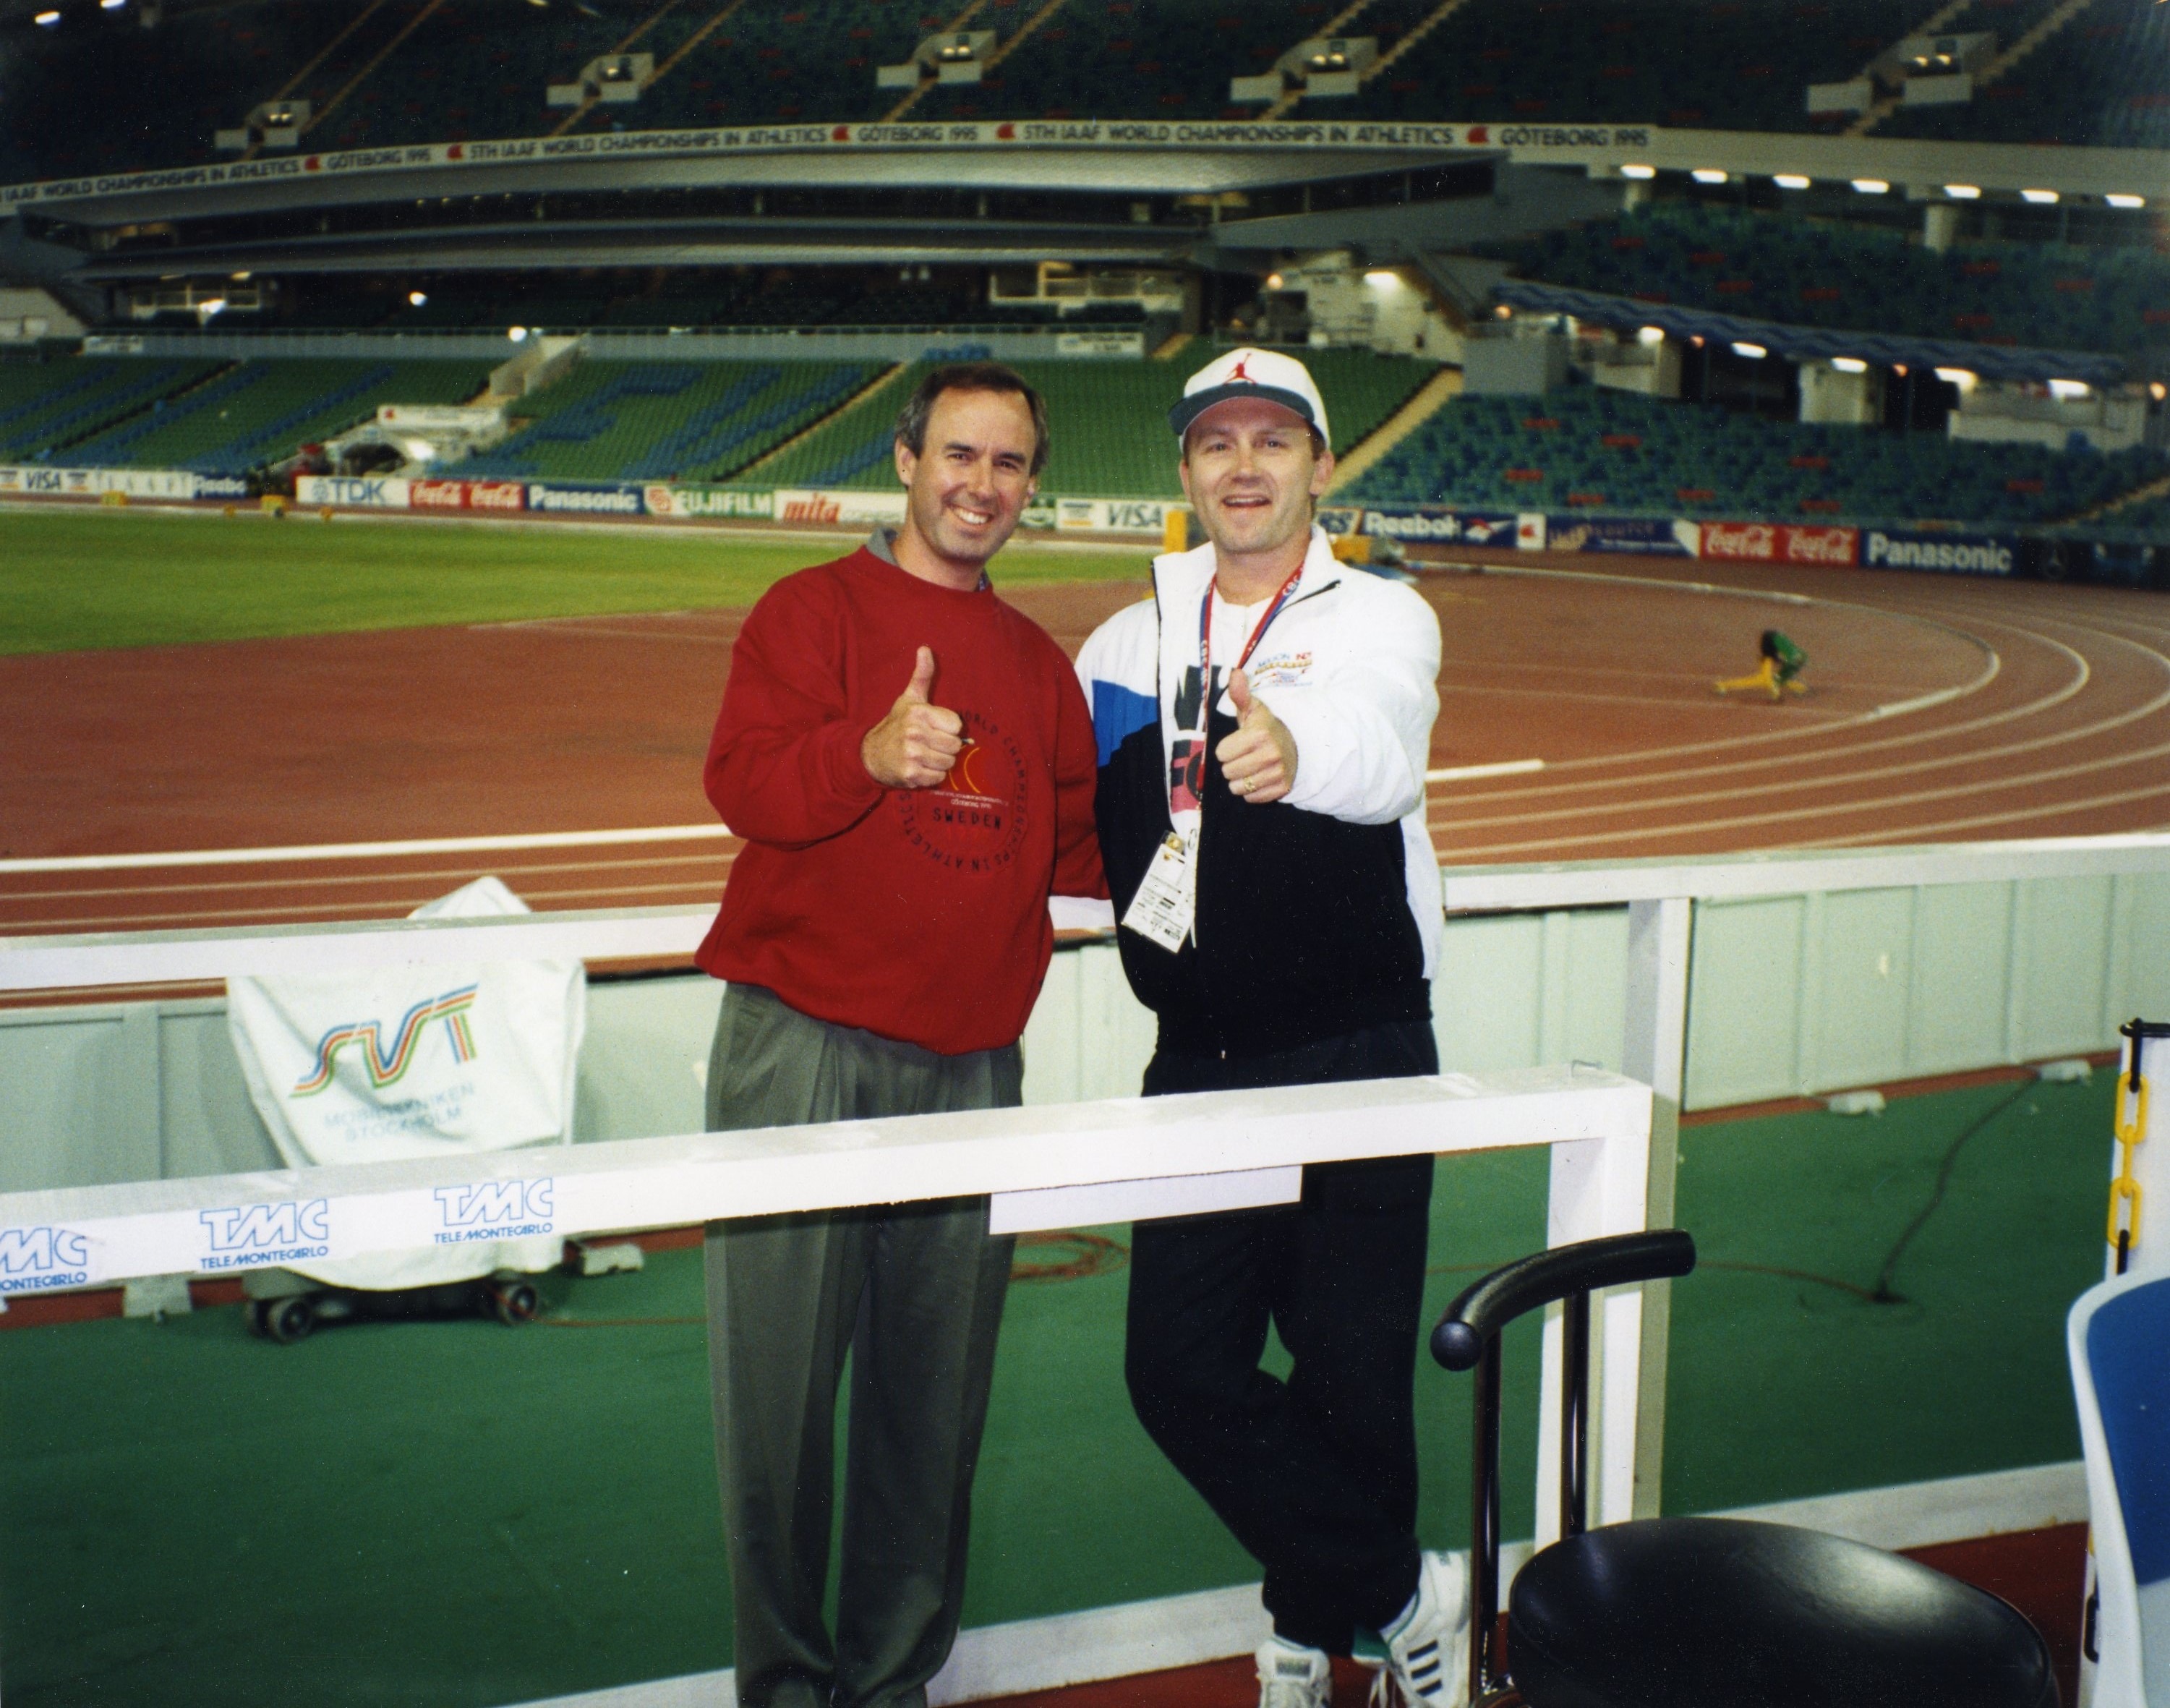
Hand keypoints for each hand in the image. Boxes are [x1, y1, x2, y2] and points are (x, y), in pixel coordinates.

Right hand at [862, 646, 963, 788]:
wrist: (869, 754)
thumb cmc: (896, 724)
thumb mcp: (909, 698)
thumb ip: (922, 675)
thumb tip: (925, 648)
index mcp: (919, 712)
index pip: (957, 725)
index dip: (947, 729)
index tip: (933, 728)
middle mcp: (915, 732)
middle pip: (955, 746)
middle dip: (945, 747)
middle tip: (929, 743)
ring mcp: (912, 754)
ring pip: (948, 763)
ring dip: (939, 762)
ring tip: (924, 755)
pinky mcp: (910, 774)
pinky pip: (938, 778)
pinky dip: (931, 776)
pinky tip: (918, 767)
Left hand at [1216, 668, 1296, 804]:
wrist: (1294, 744)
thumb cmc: (1265, 728)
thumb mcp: (1252, 710)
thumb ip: (1240, 694)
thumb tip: (1235, 672)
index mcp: (1260, 734)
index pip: (1221, 754)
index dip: (1226, 749)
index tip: (1238, 743)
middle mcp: (1271, 755)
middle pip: (1228, 772)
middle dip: (1232, 765)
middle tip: (1245, 756)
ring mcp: (1278, 773)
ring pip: (1238, 788)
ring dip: (1240, 780)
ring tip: (1251, 767)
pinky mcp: (1283, 788)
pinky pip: (1252, 798)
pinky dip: (1251, 791)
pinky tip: (1259, 778)